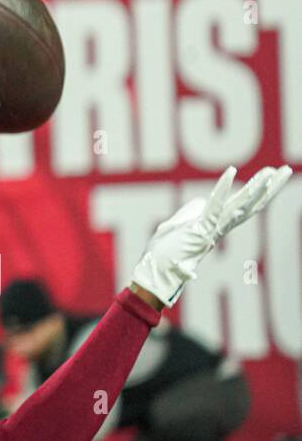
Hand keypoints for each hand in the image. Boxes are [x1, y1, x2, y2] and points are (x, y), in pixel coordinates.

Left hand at [131, 165, 291, 306]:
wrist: (155, 271)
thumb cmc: (164, 251)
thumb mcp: (177, 224)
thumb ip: (192, 211)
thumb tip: (203, 201)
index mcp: (216, 226)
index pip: (243, 206)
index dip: (257, 191)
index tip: (269, 174)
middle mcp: (220, 227)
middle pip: (251, 205)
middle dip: (270, 188)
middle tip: (286, 170)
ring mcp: (212, 229)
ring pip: (240, 205)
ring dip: (256, 187)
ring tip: (272, 171)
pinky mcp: (201, 229)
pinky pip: (215, 206)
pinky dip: (222, 188)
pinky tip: (231, 171)